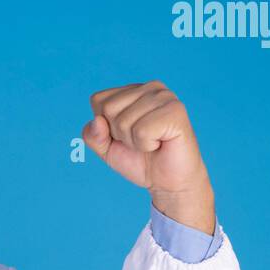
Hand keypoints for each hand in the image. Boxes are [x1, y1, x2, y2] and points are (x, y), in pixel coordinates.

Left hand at [81, 80, 215, 233]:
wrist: (168, 182)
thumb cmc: (139, 160)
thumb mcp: (106, 148)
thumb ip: (92, 135)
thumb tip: (97, 121)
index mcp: (133, 90)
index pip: (98, 100)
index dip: (106, 126)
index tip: (126, 135)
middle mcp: (150, 87)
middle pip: (108, 109)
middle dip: (119, 134)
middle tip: (141, 140)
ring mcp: (165, 97)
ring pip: (124, 121)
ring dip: (134, 141)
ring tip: (152, 142)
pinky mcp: (176, 111)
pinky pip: (142, 131)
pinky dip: (146, 144)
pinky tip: (161, 143)